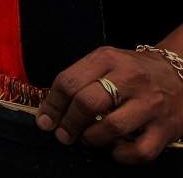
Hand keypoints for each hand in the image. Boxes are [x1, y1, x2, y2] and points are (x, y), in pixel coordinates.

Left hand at [36, 45, 182, 163]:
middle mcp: (130, 79)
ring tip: (87, 139)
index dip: (52, 105)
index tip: (45, 120)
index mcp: (108, 59)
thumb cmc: (135, 70)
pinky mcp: (166, 128)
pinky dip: (121, 155)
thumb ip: (81, 78)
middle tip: (62, 134)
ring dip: (92, 139)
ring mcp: (150, 104)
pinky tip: (114, 149)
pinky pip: (140, 150)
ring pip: (112, 127)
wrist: (181, 73)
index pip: (69, 81)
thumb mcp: (107, 61)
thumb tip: (51, 108)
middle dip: (68, 123)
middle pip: (87, 102)